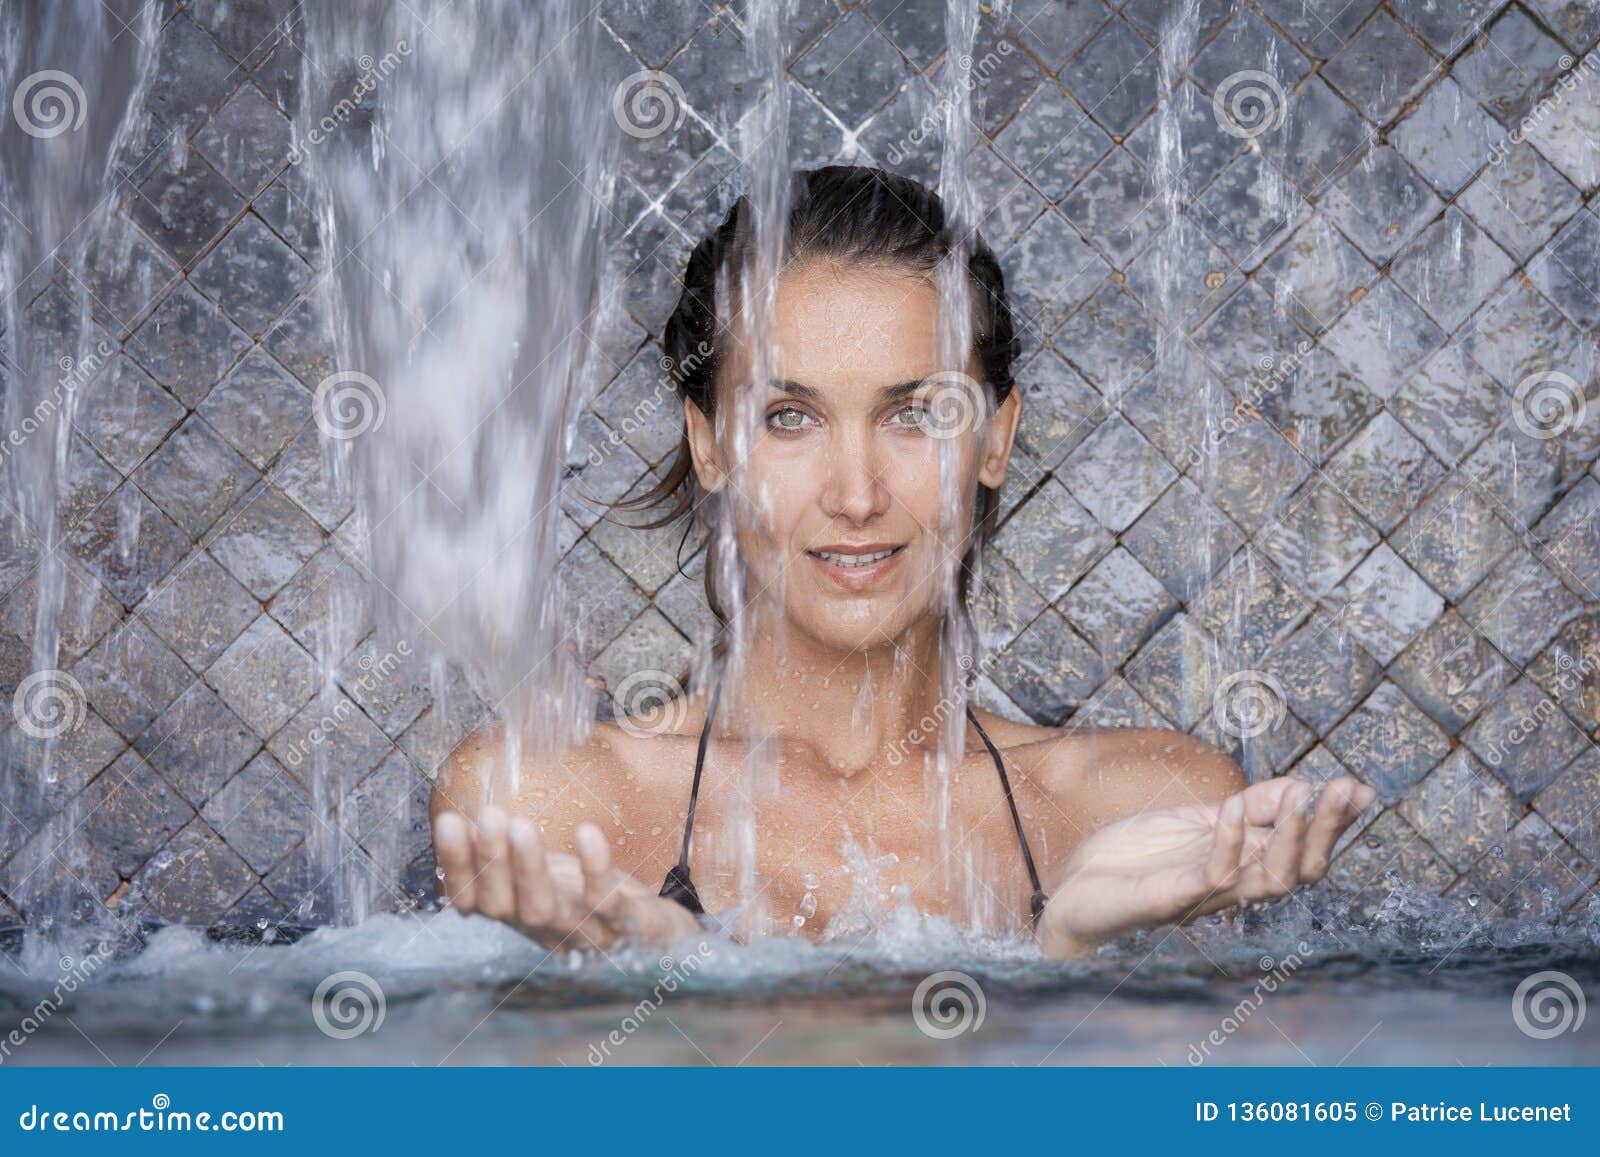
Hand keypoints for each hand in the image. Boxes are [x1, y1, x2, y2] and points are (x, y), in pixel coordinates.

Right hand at [432, 806, 701, 950]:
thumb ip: (504, 855)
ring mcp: (582, 931)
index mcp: (519, 912)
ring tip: (521, 825)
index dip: (458, 865)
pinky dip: (596, 870)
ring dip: (529, 868)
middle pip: (505, 905)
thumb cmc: (589, 898)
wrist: (657, 938)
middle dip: (491, 861)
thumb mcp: (544, 875)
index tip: (448, 821)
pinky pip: (608, 903)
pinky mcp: (626, 926)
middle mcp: (543, 928)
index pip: (473, 898)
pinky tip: (587, 834)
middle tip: (487, 816)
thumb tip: (459, 820)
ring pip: (545, 908)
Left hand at [1037, 775, 1375, 957]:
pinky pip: (1214, 876)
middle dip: (1328, 829)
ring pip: (1272, 879)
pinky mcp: (1173, 899)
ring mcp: (1207, 896)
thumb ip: (1246, 808)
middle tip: (1345, 789)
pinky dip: (1230, 840)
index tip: (1359, 789)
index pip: (1305, 852)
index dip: (1334, 824)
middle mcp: (1235, 887)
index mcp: (1244, 866)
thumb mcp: (1196, 820)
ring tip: (1302, 794)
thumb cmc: (1135, 859)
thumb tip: (1297, 786)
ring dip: (1291, 836)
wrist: (1075, 889)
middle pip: (1303, 870)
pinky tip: (1233, 806)